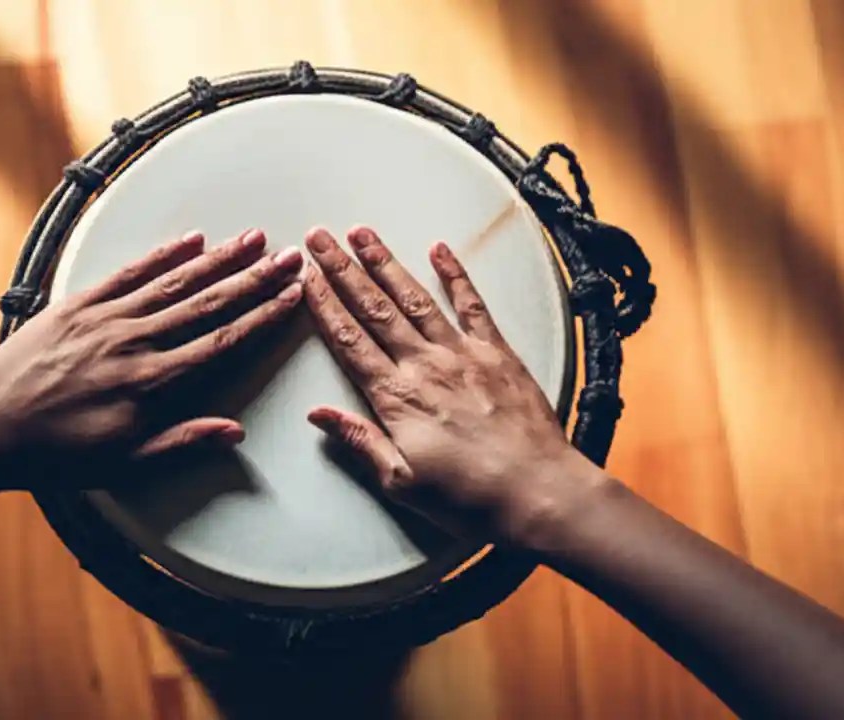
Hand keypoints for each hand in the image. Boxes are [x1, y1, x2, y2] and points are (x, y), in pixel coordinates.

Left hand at [0, 229, 303, 482]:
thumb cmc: (53, 454)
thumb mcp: (122, 463)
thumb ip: (181, 442)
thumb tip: (233, 432)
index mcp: (149, 384)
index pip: (221, 342)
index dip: (262, 317)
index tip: (292, 296)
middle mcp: (133, 343)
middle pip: (207, 303)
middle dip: (253, 278)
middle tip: (289, 256)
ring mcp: (105, 320)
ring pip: (174, 282)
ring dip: (218, 259)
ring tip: (253, 238)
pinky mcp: (77, 306)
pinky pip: (128, 274)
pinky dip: (162, 255)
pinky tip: (191, 239)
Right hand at [301, 226, 605, 545]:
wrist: (539, 493)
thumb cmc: (469, 499)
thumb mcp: (401, 482)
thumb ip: (359, 441)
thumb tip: (317, 413)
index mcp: (397, 398)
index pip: (349, 341)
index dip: (323, 305)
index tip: (304, 276)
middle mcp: (425, 366)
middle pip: (374, 308)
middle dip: (343, 269)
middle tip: (319, 236)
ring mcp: (463, 354)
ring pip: (415, 298)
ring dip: (386, 263)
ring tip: (362, 232)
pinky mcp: (498, 353)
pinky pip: (472, 305)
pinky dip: (455, 274)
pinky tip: (439, 248)